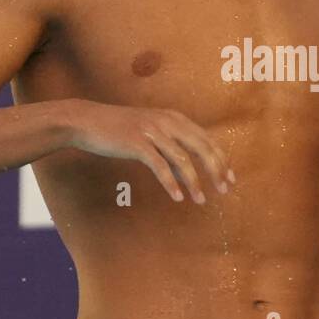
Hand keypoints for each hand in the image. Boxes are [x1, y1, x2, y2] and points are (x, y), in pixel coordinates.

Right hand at [67, 100, 234, 203]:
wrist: (87, 120)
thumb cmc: (119, 129)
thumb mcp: (151, 133)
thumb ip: (170, 148)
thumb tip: (187, 172)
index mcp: (174, 118)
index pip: (207, 139)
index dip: (221, 159)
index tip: (230, 178)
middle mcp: (167, 122)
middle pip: (202, 148)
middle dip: (216, 170)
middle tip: (224, 190)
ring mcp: (152, 131)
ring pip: (183, 159)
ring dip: (195, 182)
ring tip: (201, 200)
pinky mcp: (137, 143)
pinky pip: (160, 166)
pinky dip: (171, 183)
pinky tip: (178, 197)